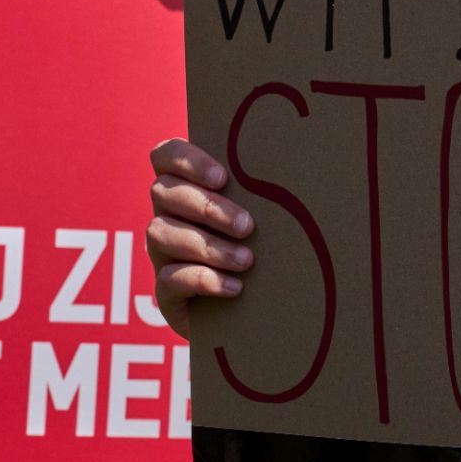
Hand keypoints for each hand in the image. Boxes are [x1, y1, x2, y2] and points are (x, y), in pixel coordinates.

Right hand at [145, 138, 254, 338]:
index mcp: (188, 185)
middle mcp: (168, 214)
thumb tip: (299, 164)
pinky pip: (169, 279)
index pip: (165, 155)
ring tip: (247, 260)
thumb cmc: (269, 243)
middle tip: (248, 225)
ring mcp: (162, 253)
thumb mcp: (268, 211)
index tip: (223, 177)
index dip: (186, 160)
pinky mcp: (166, 291)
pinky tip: (235, 287)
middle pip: (163, 192)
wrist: (261, 306)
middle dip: (207, 207)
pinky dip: (203, 280)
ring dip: (208, 246)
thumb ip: (267, 187)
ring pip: (161, 233)